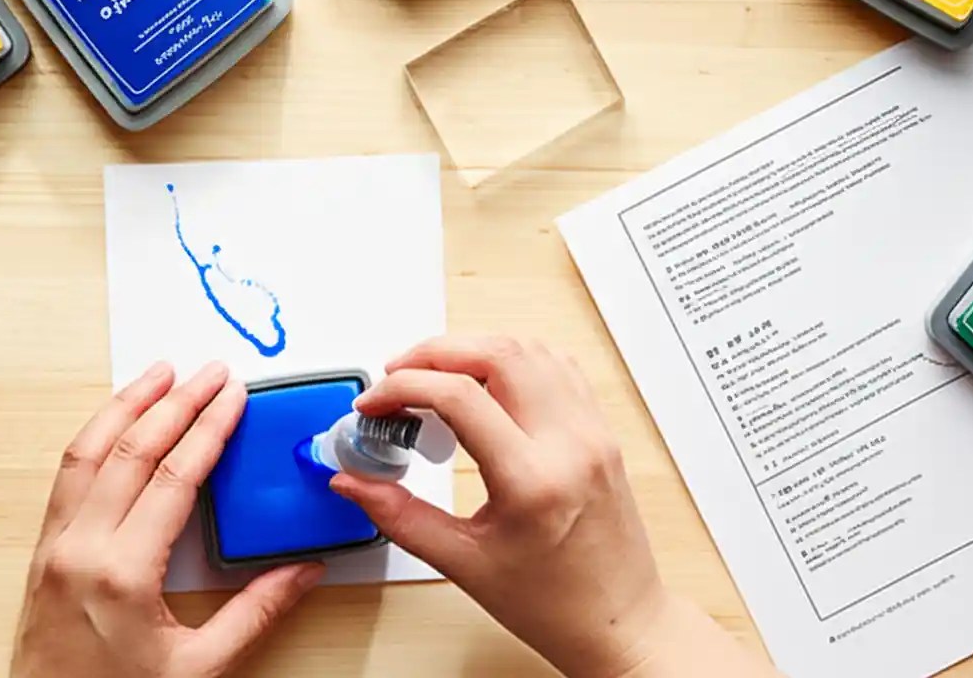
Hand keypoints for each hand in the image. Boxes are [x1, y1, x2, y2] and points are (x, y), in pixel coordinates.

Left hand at [11, 362, 325, 677]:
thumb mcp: (199, 669)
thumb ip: (256, 614)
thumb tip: (302, 572)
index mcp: (122, 573)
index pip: (172, 477)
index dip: (208, 429)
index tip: (231, 396)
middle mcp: (79, 549)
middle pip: (129, 450)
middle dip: (175, 402)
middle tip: (209, 372)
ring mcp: (54, 547)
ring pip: (87, 452)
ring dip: (125, 406)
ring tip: (159, 374)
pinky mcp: (43, 554)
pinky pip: (68, 476)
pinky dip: (96, 437)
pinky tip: (117, 422)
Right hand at [331, 337, 774, 677]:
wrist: (619, 623)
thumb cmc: (555, 604)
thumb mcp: (463, 564)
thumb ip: (399, 516)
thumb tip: (353, 482)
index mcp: (533, 482)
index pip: (458, 396)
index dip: (402, 388)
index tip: (375, 404)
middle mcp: (570, 445)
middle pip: (496, 354)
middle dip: (434, 352)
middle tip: (397, 376)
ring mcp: (592, 432)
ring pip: (530, 348)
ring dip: (474, 348)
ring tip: (436, 376)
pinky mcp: (602, 431)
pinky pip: (558, 366)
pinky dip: (514, 358)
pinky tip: (487, 381)